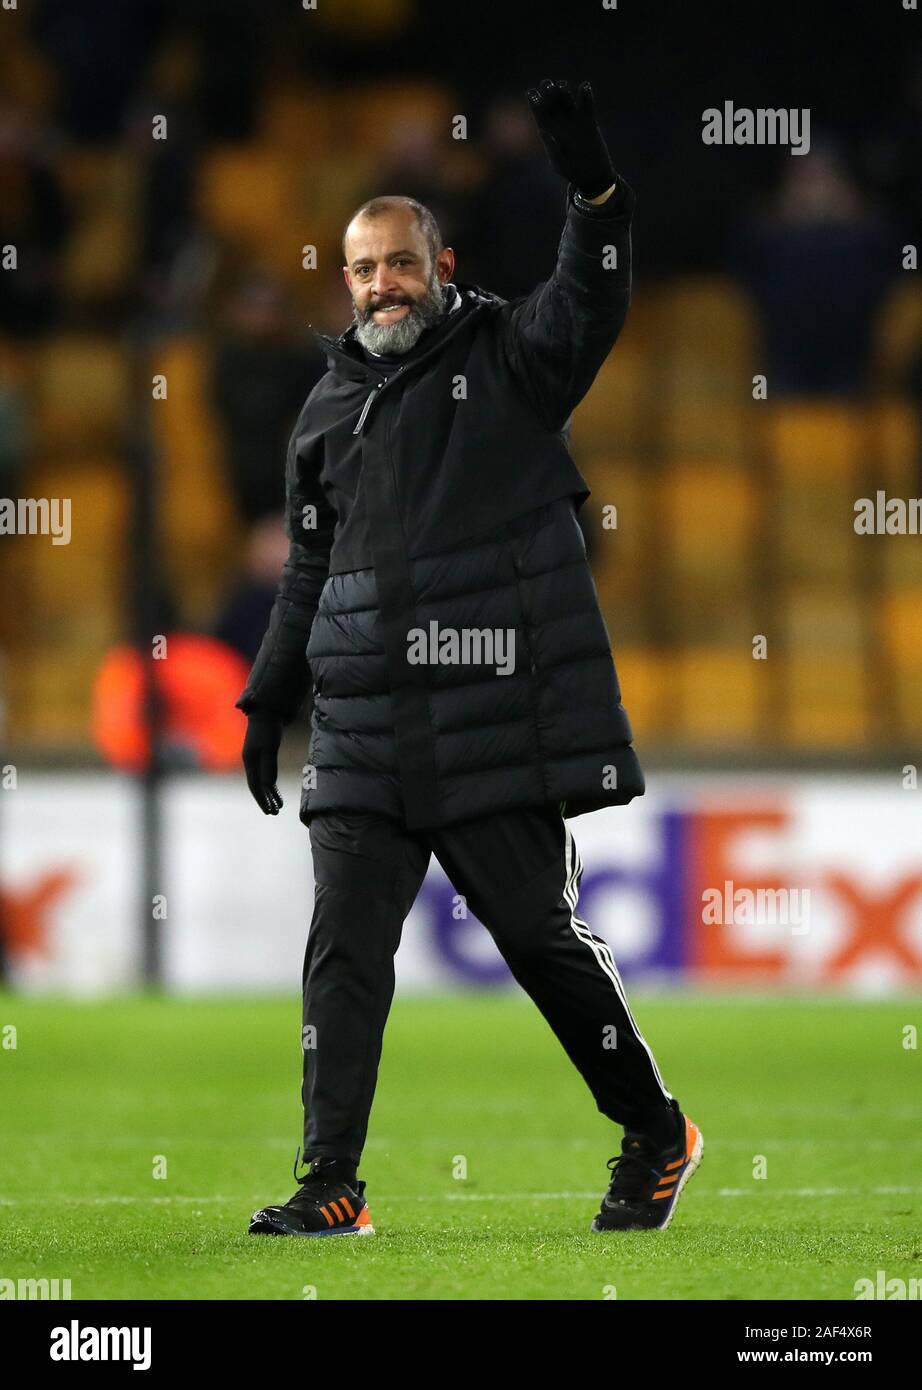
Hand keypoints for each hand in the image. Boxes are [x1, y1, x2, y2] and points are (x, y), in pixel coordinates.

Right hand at [242, 712, 283, 814]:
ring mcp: (256, 759)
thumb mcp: (269, 747)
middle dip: (265, 800)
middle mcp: (251, 762)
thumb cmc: (268, 728)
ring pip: (262, 782)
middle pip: (257, 786)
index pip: (254, 785)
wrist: (268, 711)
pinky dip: (272, 785)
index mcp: (249, 761)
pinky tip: (277, 792)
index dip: (262, 799)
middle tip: (274, 813)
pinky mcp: (264, 756)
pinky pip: (267, 774)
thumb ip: (268, 766)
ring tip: (278, 807)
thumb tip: (268, 787)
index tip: (269, 811)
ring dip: (270, 795)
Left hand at [525, 77, 615, 200]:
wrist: (591, 177)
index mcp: (549, 132)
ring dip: (564, 91)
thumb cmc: (571, 172)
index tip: (532, 94)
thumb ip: (551, 147)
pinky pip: (588, 105)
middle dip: (549, 92)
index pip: (540, 113)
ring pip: (568, 100)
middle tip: (547, 84)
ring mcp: (575, 121)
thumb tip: (542, 130)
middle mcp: (561, 123)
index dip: (535, 103)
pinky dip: (586, 95)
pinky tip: (584, 86)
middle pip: (553, 102)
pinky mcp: (590, 121)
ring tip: (562, 86)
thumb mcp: (558, 163)